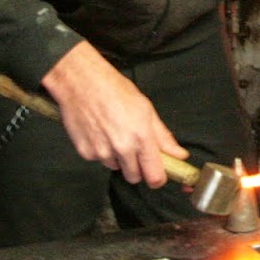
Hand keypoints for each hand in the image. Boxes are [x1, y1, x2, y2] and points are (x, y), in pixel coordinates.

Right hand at [42, 42, 186, 186]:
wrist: (80, 81)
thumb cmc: (113, 89)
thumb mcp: (146, 109)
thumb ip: (163, 137)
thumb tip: (179, 154)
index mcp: (141, 136)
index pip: (155, 177)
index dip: (158, 178)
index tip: (158, 172)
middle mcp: (122, 148)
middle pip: (135, 177)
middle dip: (138, 167)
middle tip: (135, 148)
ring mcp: (102, 152)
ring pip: (116, 167)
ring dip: (118, 158)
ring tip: (114, 133)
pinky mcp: (85, 152)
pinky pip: (99, 160)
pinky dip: (101, 151)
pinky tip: (100, 132)